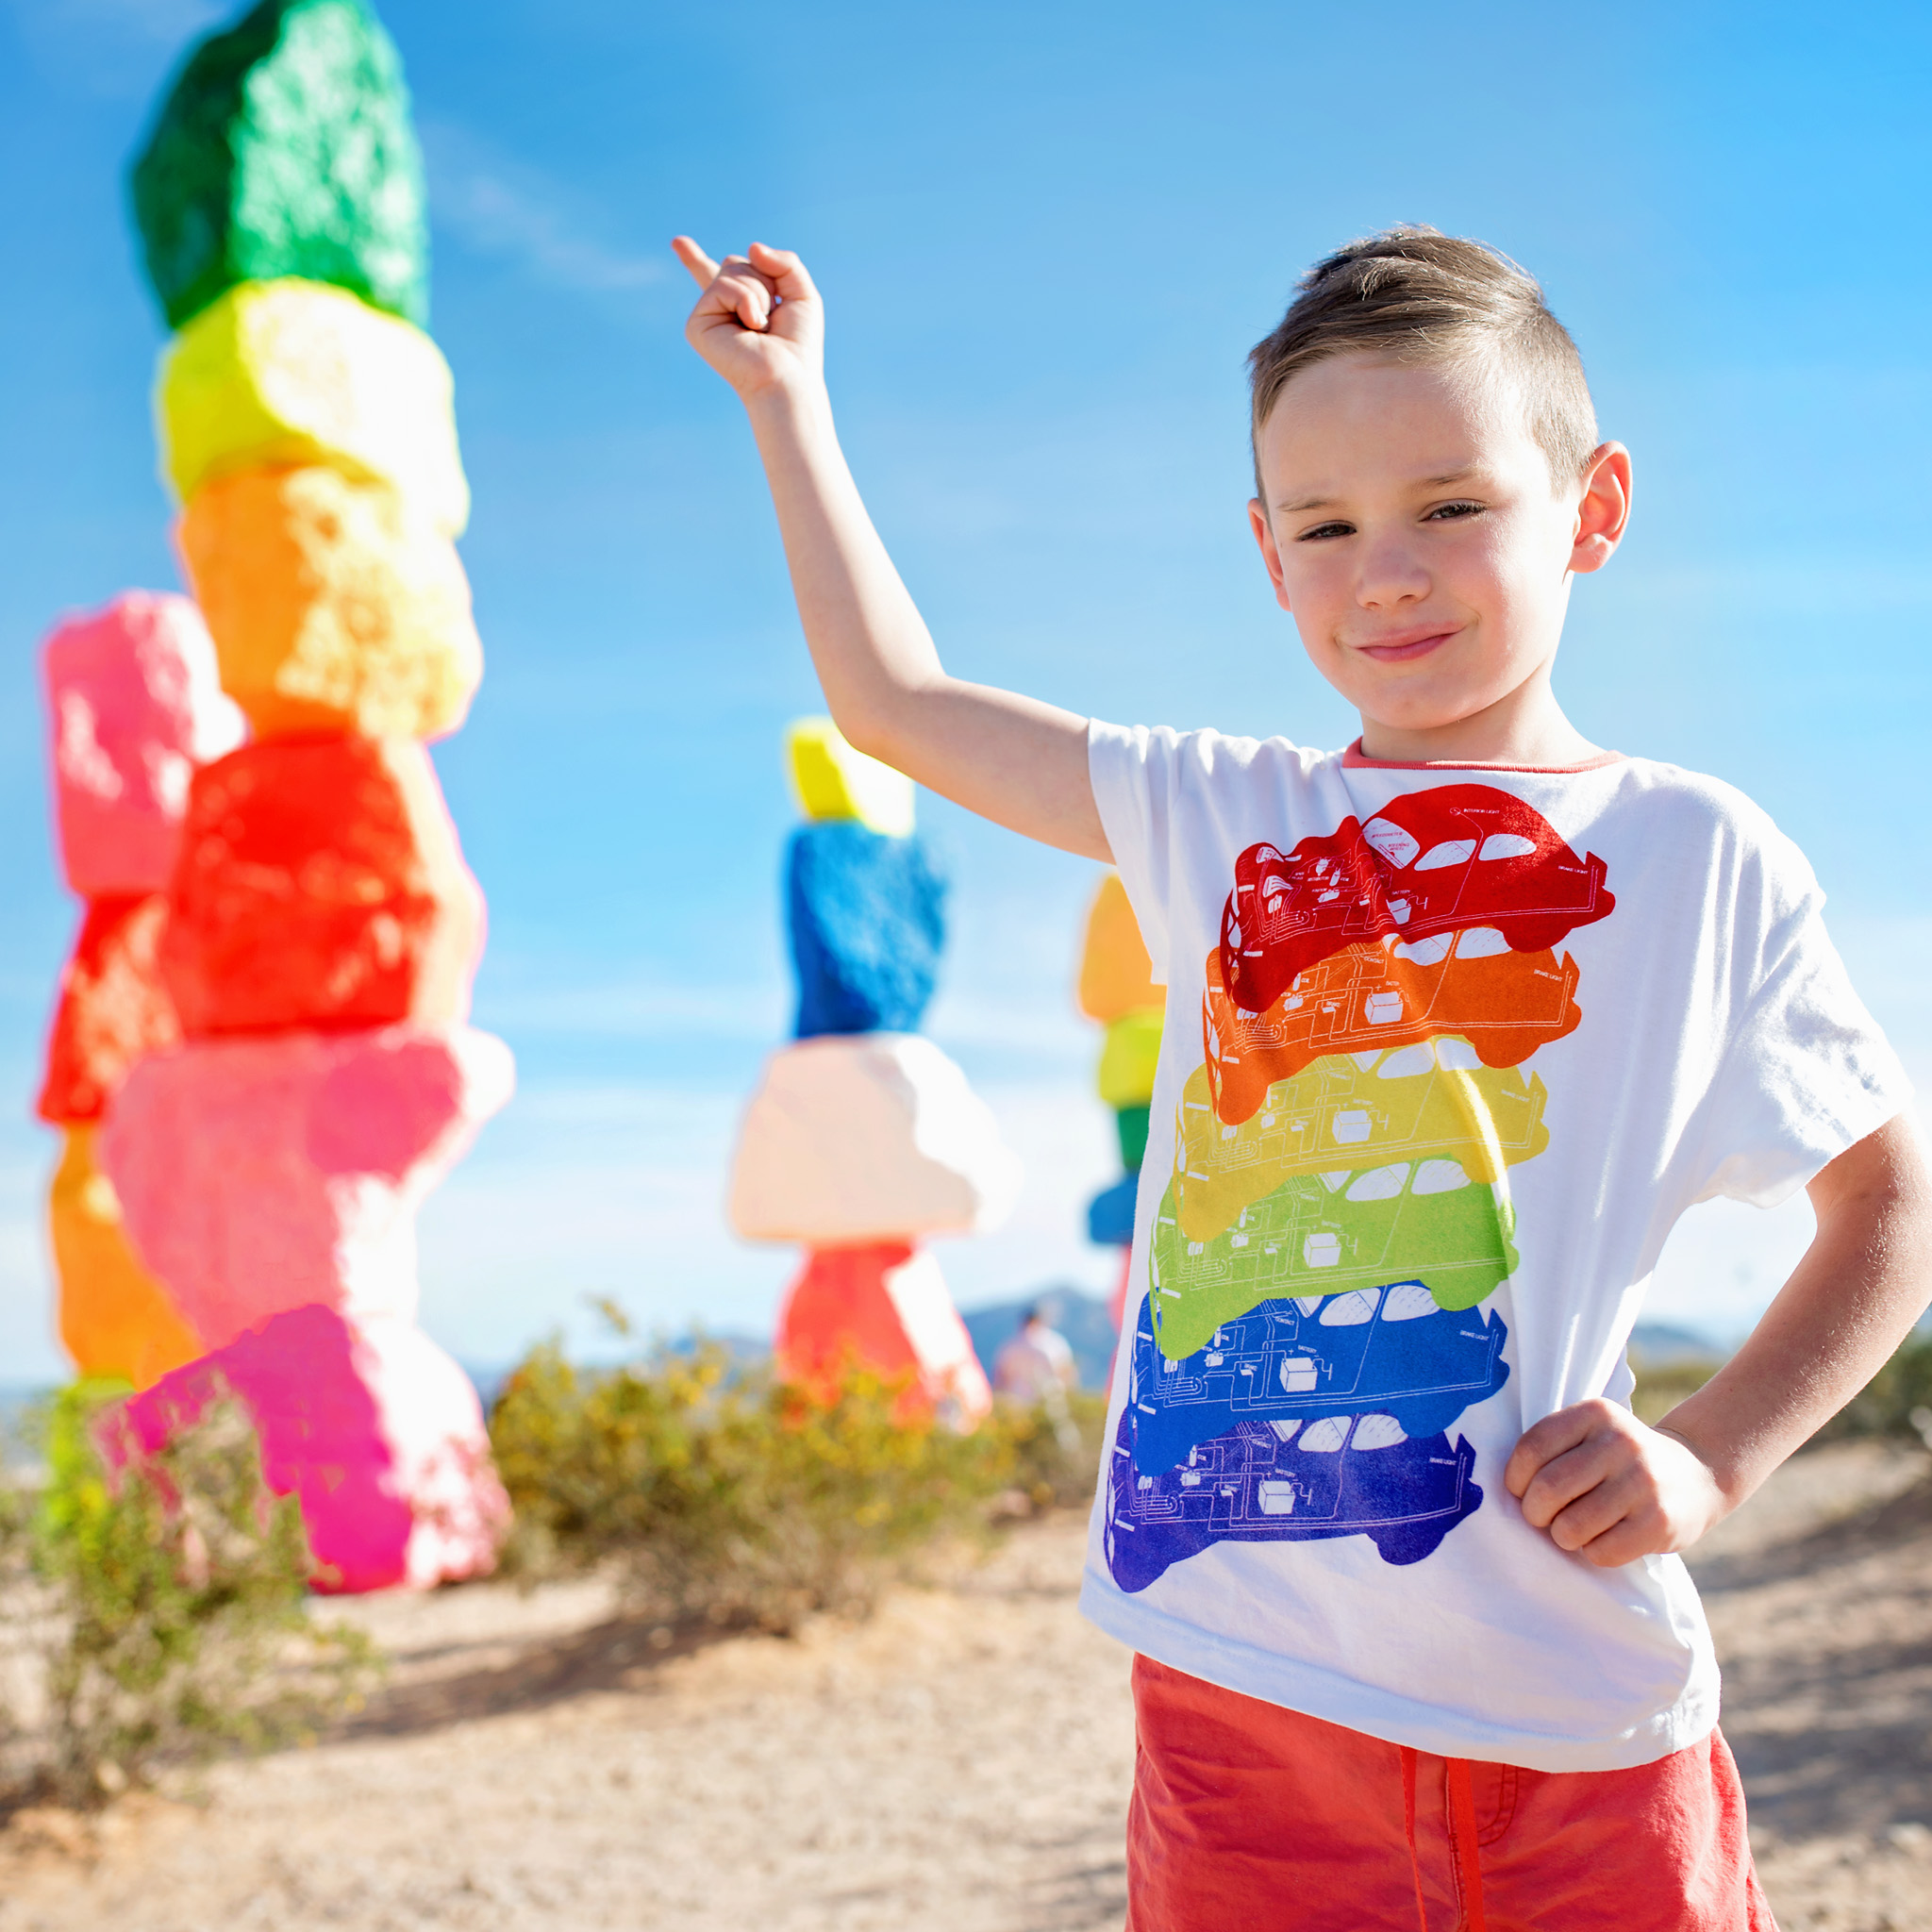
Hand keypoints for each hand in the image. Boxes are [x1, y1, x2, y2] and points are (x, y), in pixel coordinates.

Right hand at [671, 237, 822, 402]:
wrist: (788, 375)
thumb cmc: (797, 344)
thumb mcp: (803, 294)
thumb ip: (785, 262)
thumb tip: (751, 247)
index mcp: (741, 305)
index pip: (717, 276)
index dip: (695, 260)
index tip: (678, 242)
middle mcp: (720, 309)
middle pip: (734, 262)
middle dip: (764, 281)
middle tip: (770, 320)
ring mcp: (707, 315)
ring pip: (731, 269)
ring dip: (759, 293)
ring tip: (762, 327)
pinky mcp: (697, 324)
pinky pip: (723, 286)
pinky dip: (746, 301)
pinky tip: (751, 328)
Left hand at [1504, 1399, 1729, 1566]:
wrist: (1699, 1474)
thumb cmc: (1621, 1459)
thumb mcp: (1592, 1433)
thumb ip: (1554, 1447)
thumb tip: (1508, 1490)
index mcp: (1594, 1413)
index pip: (1532, 1448)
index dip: (1515, 1478)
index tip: (1520, 1490)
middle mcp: (1620, 1442)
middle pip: (1548, 1489)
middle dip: (1535, 1513)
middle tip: (1543, 1517)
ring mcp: (1643, 1482)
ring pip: (1571, 1527)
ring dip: (1563, 1536)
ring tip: (1574, 1529)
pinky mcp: (1660, 1522)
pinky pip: (1602, 1552)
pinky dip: (1593, 1553)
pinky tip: (1605, 1539)